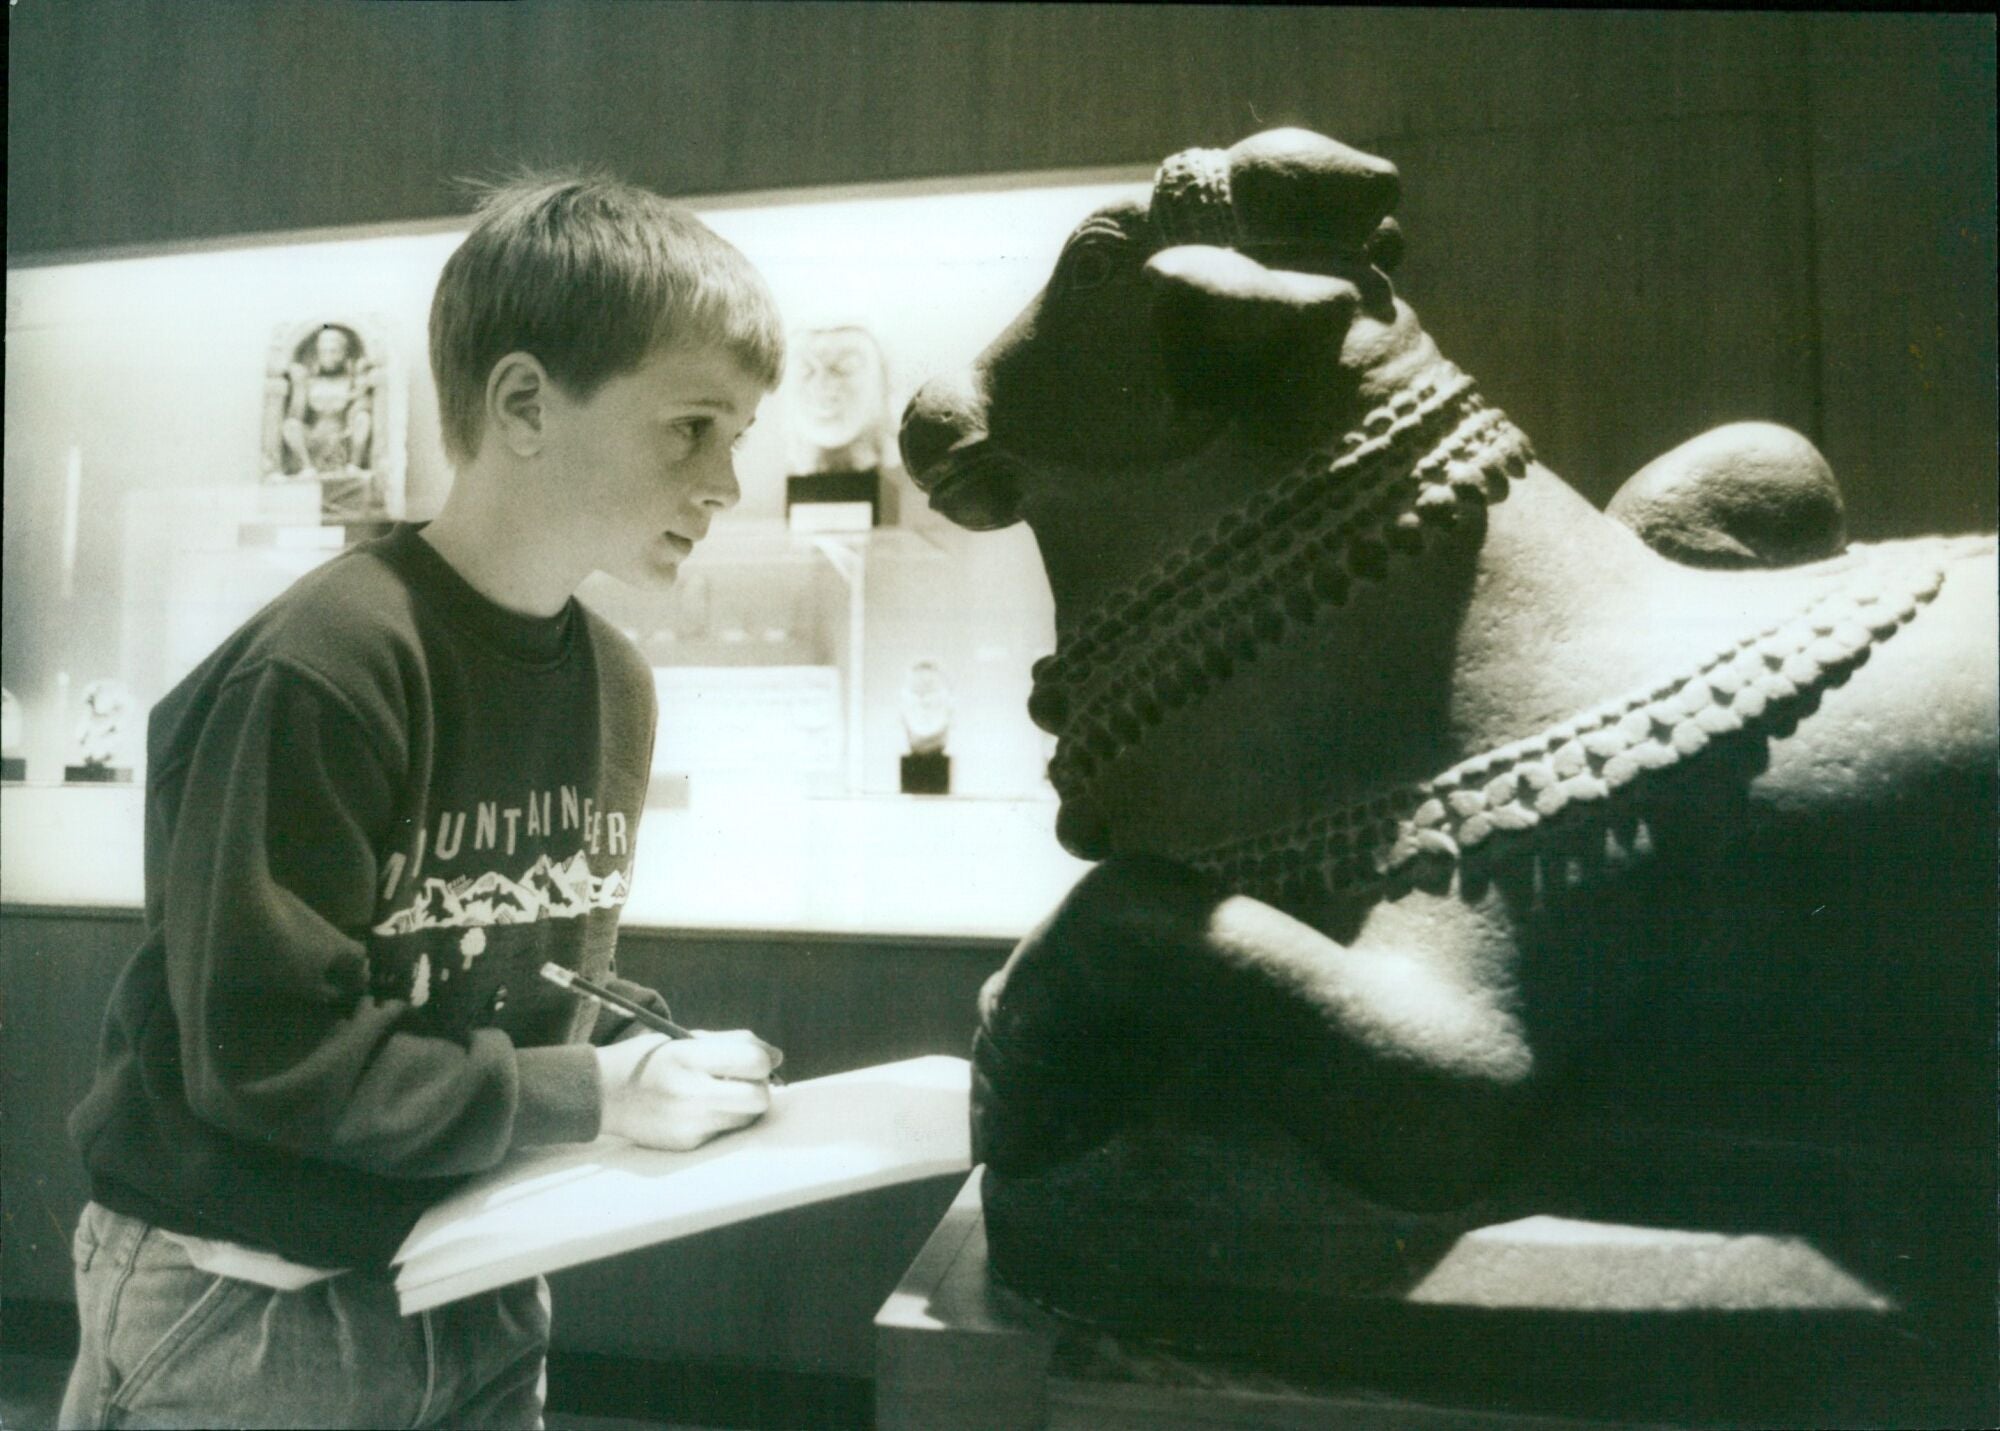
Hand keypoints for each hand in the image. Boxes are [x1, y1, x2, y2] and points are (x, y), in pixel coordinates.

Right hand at [596, 1030, 776, 1150]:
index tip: (763, 1058)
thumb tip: (774, 1057)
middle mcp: (688, 1093)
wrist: (600, 1094)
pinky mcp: (686, 1144)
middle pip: (758, 1098)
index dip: (766, 1058)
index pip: (753, 1061)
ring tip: (725, 1093)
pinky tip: (702, 1108)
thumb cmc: (649, 1059)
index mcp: (686, 1057)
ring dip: (745, 1105)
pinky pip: (725, 1132)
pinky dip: (723, 1119)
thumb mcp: (683, 1039)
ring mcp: (687, 1123)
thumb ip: (730, 1043)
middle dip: (761, 1086)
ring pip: (746, 1119)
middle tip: (746, 1079)